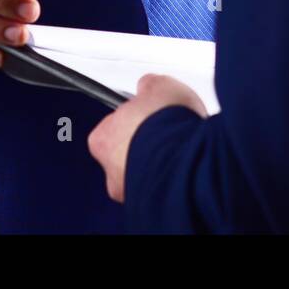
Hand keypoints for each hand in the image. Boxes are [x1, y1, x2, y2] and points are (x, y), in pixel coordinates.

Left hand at [87, 73, 208, 202]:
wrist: (185, 158)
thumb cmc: (166, 125)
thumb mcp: (159, 85)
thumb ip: (149, 86)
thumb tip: (149, 85)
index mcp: (103, 137)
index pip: (112, 125)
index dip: (133, 116)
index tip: (147, 112)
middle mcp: (111, 168)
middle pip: (126, 151)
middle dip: (145, 141)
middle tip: (165, 130)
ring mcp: (130, 189)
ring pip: (142, 171)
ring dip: (158, 160)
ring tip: (180, 147)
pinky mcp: (152, 202)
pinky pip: (160, 185)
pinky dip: (170, 176)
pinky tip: (185, 162)